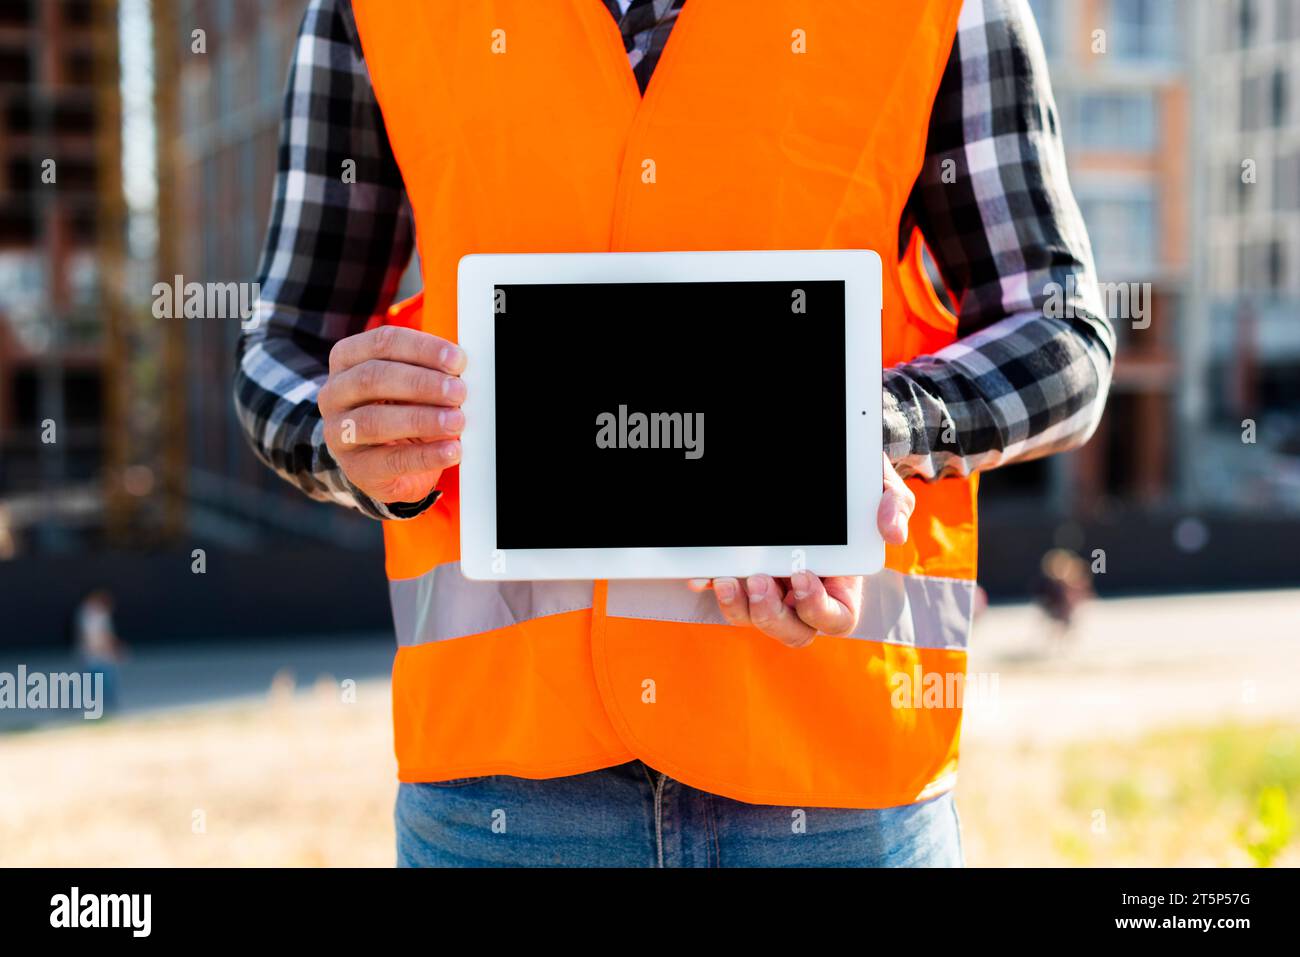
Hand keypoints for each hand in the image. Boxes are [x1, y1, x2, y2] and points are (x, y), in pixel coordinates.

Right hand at [318, 326, 466, 504]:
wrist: (384, 462)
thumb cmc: (399, 411)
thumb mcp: (410, 385)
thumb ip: (430, 372)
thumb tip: (460, 369)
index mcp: (347, 359)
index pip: (382, 343)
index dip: (422, 348)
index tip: (456, 360)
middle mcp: (335, 393)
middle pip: (373, 378)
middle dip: (421, 383)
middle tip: (458, 391)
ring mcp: (338, 431)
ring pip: (374, 420)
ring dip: (422, 419)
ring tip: (456, 421)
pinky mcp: (354, 467)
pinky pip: (390, 461)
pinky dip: (425, 456)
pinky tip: (450, 451)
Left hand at [687, 454, 915, 647]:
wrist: (827, 475)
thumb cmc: (855, 490)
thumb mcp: (882, 488)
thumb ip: (894, 505)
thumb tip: (892, 534)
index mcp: (843, 587)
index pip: (835, 620)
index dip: (818, 610)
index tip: (804, 577)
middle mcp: (805, 596)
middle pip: (790, 631)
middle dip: (771, 614)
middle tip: (757, 580)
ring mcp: (774, 589)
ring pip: (753, 618)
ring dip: (738, 606)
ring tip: (726, 577)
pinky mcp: (745, 575)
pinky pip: (728, 594)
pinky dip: (712, 587)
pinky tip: (704, 574)